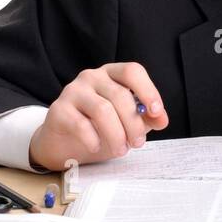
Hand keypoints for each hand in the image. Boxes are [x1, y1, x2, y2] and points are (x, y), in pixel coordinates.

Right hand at [29, 63, 168, 170]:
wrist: (62, 143)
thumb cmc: (98, 128)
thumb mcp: (127, 122)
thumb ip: (145, 118)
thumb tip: (162, 119)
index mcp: (111, 74)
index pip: (132, 71)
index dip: (148, 90)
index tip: (156, 112)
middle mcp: (91, 77)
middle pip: (120, 95)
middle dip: (134, 123)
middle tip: (138, 143)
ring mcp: (73, 91)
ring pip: (102, 110)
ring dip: (117, 134)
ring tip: (121, 150)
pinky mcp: (59, 109)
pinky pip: (81, 124)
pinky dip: (94, 139)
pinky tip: (97, 147)